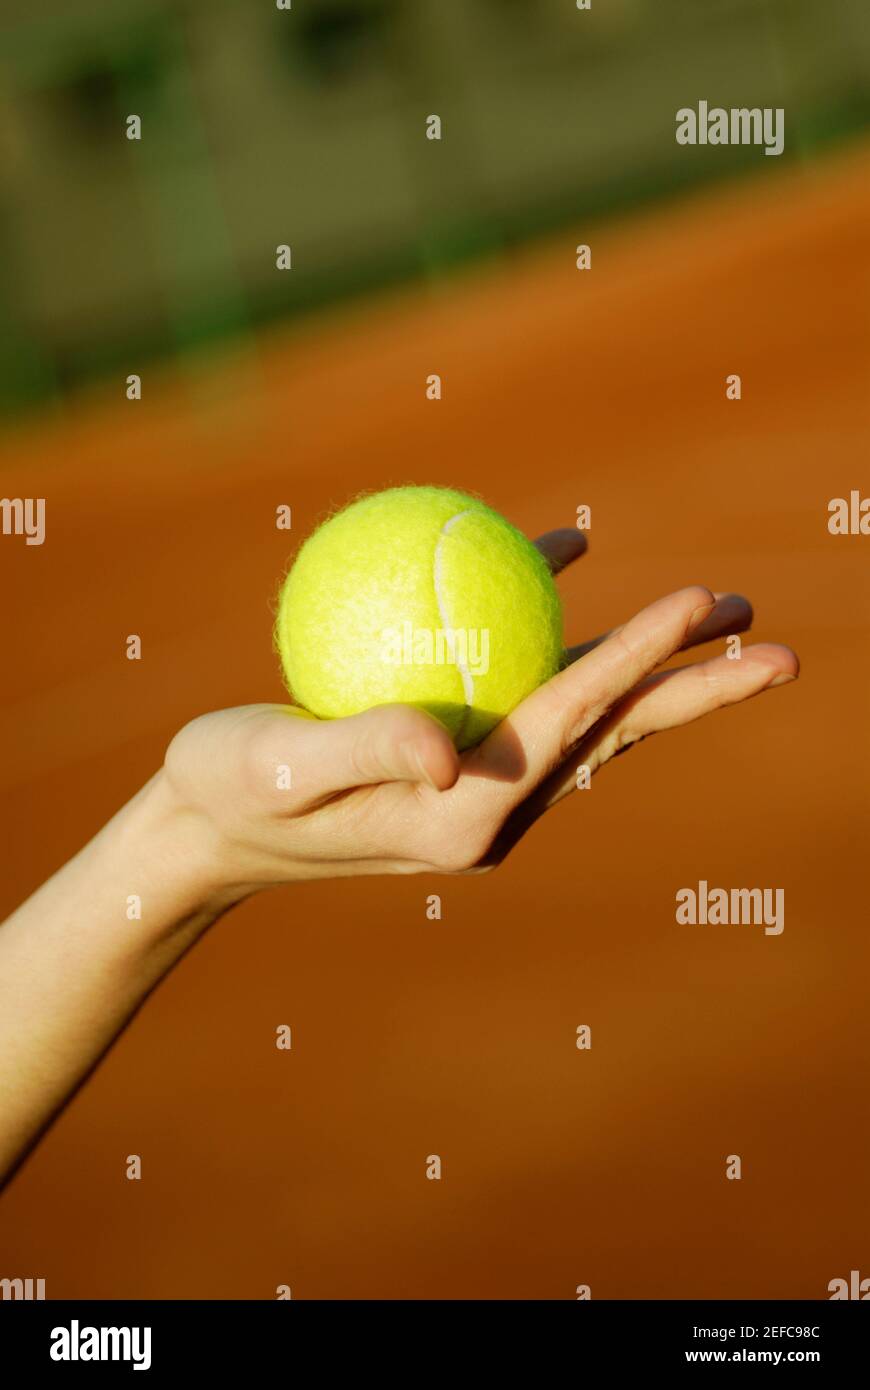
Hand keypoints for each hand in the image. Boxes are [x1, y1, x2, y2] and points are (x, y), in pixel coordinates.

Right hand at [164, 532, 798, 895]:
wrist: (204, 828)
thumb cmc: (227, 791)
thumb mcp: (274, 769)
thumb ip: (362, 749)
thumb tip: (447, 748)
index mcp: (463, 814)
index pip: (570, 725)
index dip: (637, 662)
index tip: (695, 603)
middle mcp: (490, 805)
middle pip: (612, 733)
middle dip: (696, 691)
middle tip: (780, 650)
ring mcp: (479, 782)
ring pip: (587, 712)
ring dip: (653, 665)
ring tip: (720, 613)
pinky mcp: (459, 757)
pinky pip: (526, 687)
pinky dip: (558, 633)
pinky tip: (571, 558)